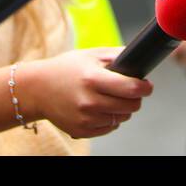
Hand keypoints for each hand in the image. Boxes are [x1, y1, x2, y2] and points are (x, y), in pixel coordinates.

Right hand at [19, 48, 152, 138]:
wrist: (37, 88)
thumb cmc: (65, 69)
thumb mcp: (90, 55)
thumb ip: (116, 55)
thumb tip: (139, 58)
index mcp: (92, 79)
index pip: (131, 88)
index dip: (144, 87)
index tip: (147, 85)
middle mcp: (89, 101)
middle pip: (130, 106)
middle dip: (135, 98)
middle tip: (129, 91)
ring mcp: (85, 118)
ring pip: (121, 118)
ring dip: (122, 109)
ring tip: (110, 98)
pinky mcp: (81, 130)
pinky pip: (109, 128)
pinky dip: (110, 119)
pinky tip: (100, 108)